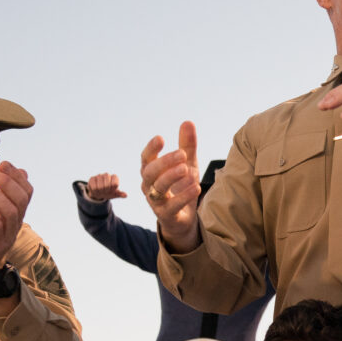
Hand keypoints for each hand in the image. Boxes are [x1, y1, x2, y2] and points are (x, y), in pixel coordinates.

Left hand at [0, 161, 34, 288]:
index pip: (27, 192)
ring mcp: (7, 235)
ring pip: (10, 211)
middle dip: (6, 182)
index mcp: (16, 214)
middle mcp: (15, 224)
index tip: (3, 164)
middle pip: (20, 200)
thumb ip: (2, 193)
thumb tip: (20, 171)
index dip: (17, 176)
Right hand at [85, 172, 127, 202]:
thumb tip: (126, 195)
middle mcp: (107, 175)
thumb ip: (120, 194)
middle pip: (107, 185)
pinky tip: (96, 190)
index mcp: (114, 177)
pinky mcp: (92, 178)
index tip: (111, 190)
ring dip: (100, 192)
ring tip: (101, 191)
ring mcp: (99, 176)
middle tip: (105, 191)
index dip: (112, 189)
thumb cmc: (108, 192)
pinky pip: (93, 187)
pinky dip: (95, 191)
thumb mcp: (115, 194)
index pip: (115, 184)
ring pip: (100, 186)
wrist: (99, 193)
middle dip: (106, 191)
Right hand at [141, 122, 202, 252]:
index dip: (151, 149)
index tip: (161, 138)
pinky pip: (172, 206)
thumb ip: (188, 146)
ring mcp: (156, 202)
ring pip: (158, 188)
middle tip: (182, 154)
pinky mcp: (166, 215)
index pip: (145, 158)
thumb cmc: (180, 188)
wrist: (182, 219)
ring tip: (187, 169)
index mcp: (151, 172)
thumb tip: (188, 122)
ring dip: (171, 177)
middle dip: (165, 162)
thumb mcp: (188, 165)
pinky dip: (183, 196)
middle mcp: (149, 186)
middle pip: (150, 172)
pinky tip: (195, 187)